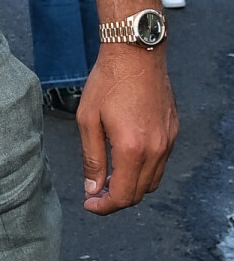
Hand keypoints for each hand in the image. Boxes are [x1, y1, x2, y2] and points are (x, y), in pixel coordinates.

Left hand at [76, 46, 177, 213]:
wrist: (136, 53)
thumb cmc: (108, 82)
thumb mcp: (88, 120)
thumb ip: (91, 158)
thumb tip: (92, 188)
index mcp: (132, 148)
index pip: (122, 195)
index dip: (104, 206)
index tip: (89, 204)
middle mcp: (155, 149)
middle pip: (139, 193)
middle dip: (116, 200)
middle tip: (95, 194)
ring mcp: (168, 141)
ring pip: (152, 181)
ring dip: (131, 187)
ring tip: (109, 179)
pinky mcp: (173, 131)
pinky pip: (160, 163)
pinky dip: (143, 171)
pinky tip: (126, 160)